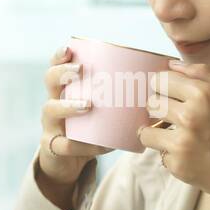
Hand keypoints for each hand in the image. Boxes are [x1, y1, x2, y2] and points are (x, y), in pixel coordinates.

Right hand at [38, 44, 113, 189]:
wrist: (68, 161)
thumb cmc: (90, 130)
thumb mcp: (101, 112)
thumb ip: (122, 101)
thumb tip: (159, 92)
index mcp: (66, 89)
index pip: (58, 65)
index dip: (61, 56)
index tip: (70, 48)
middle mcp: (54, 101)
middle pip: (50, 80)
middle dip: (63, 72)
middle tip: (80, 70)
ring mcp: (51, 124)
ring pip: (50, 109)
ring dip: (68, 106)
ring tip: (87, 105)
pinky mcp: (53, 146)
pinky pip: (64, 145)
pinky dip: (82, 145)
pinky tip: (99, 145)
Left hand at [137, 60, 209, 207]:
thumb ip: (204, 75)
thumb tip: (172, 64)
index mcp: (205, 95)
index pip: (161, 80)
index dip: (165, 87)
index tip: (171, 94)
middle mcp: (190, 116)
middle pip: (152, 103)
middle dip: (162, 109)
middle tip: (179, 118)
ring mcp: (182, 143)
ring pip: (147, 131)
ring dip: (159, 133)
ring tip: (179, 137)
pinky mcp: (177, 166)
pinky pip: (160, 154)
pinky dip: (172, 155)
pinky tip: (192, 156)